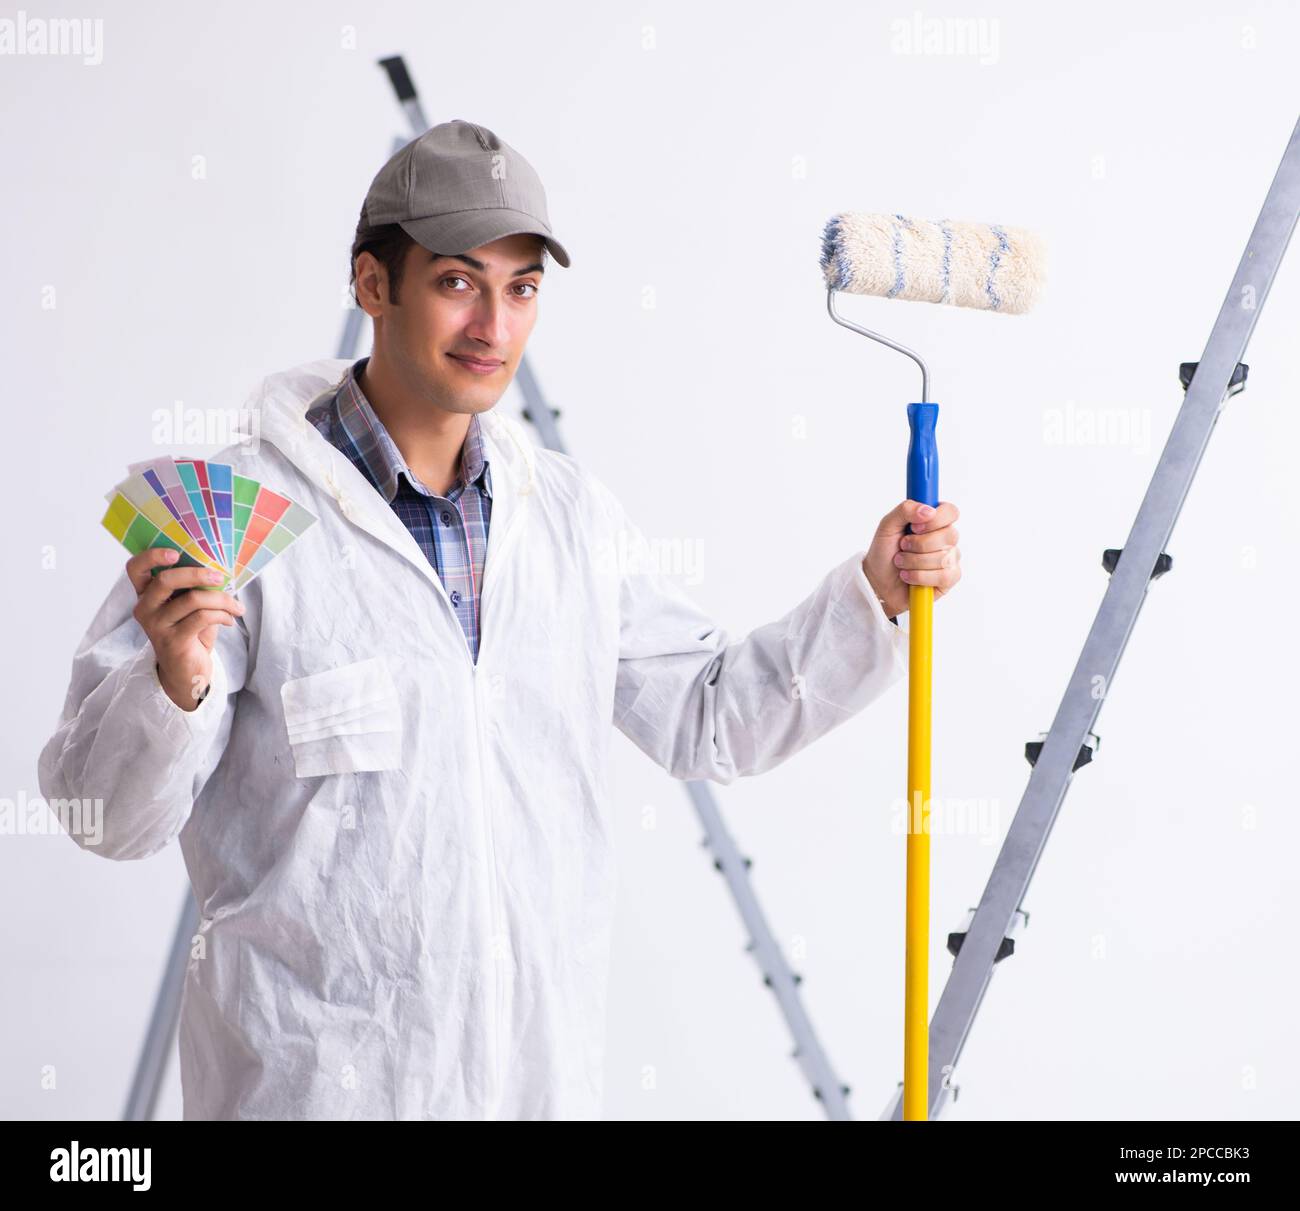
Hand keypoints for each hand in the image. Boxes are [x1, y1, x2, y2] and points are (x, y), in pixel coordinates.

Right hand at [126, 548, 244, 711]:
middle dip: (198, 574)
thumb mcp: (189, 606)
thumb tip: (217, 567)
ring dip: (222, 600)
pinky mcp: (173, 641)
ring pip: (193, 599)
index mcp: (146, 595)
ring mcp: (156, 626)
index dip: (152, 556)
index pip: (135, 568)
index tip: (177, 553)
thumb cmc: (191, 632)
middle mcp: (145, 608)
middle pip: (166, 580)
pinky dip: (223, 615)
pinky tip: (230, 620)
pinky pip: (202, 617)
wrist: (188, 672)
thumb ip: (193, 587)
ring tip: (236, 607)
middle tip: (220, 577)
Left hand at [862, 500, 960, 618]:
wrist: (878, 580)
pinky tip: (908, 576)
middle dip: (918, 544)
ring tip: (901, 563)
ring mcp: (951, 558)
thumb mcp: (888, 525)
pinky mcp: (950, 578)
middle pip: (949, 535)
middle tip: (902, 546)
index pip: (951, 511)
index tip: (914, 527)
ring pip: (943, 558)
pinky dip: (919, 577)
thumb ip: (905, 510)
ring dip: (914, 562)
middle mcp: (946, 538)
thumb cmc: (885, 551)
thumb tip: (928, 511)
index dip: (935, 520)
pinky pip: (944, 576)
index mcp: (935, 520)